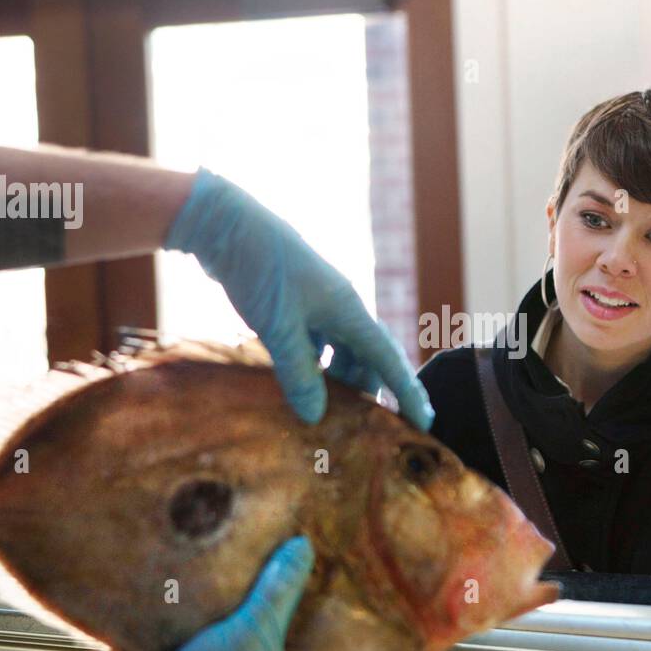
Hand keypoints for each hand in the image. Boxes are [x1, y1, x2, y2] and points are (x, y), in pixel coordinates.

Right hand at [96, 536, 319, 650]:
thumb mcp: (254, 629)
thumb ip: (281, 590)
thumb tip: (304, 546)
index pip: (328, 630)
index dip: (329, 598)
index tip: (330, 563)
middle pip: (297, 621)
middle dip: (296, 589)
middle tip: (301, 549)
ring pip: (267, 619)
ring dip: (268, 592)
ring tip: (276, 552)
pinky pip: (241, 620)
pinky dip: (243, 600)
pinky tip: (243, 572)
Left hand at [165, 169, 433, 429]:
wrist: (225, 224)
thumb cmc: (258, 270)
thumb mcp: (278, 327)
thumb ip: (299, 373)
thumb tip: (316, 417)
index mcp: (348, 310)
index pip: (388, 359)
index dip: (407, 392)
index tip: (425, 422)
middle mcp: (341, 307)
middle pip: (369, 357)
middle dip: (370, 391)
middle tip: (365, 426)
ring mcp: (319, 305)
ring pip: (342, 351)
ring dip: (338, 380)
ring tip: (323, 408)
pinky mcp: (297, 304)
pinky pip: (318, 343)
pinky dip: (314, 365)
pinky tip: (298, 380)